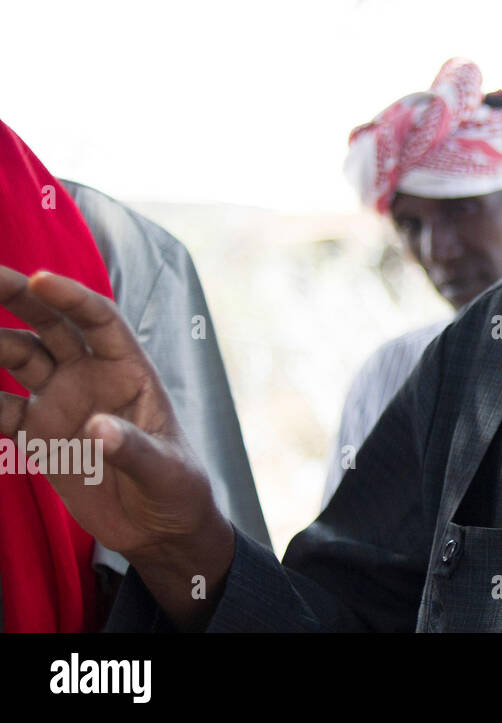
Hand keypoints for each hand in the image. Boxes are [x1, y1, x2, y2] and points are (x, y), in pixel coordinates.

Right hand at [0, 267, 233, 627]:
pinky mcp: (37, 435)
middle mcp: (91, 376)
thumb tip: (97, 430)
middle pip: (50, 325)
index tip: (40, 278)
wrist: (158, 527)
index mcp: (131, 369)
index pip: (100, 320)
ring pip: (17, 358)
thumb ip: (133, 448)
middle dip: (18, 298)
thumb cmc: (177, 487)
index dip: (71, 296)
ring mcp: (60, 402)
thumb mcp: (165, 471)